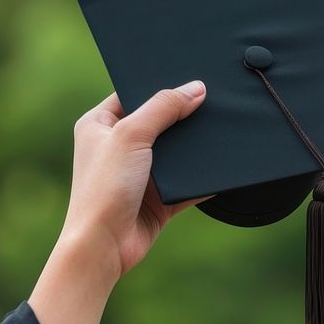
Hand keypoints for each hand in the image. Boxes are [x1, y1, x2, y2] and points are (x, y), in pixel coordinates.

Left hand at [28, 80, 206, 323]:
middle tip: (215, 99)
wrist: (103, 247)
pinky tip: (225, 165)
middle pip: (158, 122)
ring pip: (175, 152)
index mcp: (98, 125)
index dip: (159, 85)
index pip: (133, 94)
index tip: (191, 76)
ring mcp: (138, 174)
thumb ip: (164, 108)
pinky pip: (187, 182)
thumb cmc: (104, 189)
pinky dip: (203, 176)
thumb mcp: (131, 135)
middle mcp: (117, 147)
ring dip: (195, 146)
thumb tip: (196, 88)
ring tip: (224, 126)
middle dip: (184, 115)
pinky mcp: (157, 199)